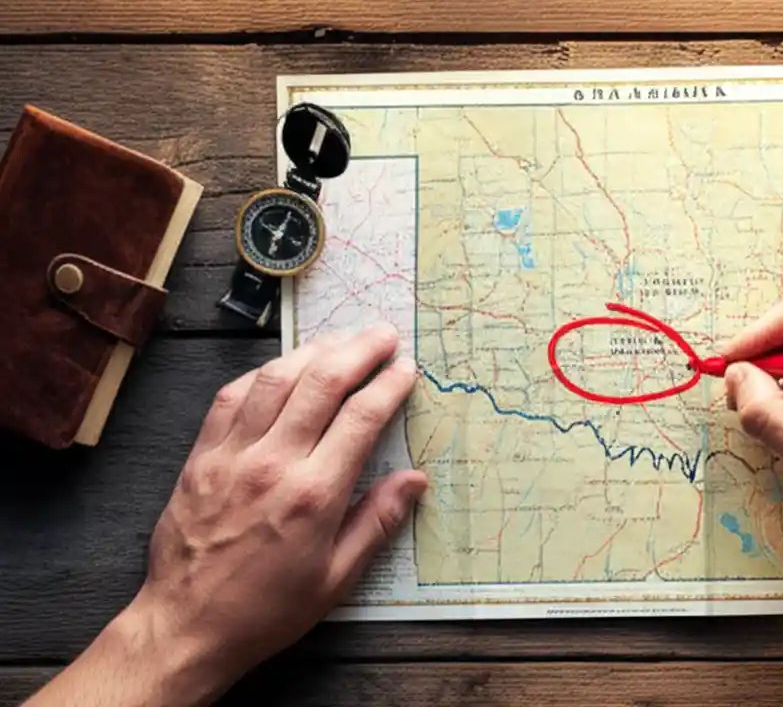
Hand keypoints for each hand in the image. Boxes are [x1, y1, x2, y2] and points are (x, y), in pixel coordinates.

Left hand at [125, 324, 424, 700]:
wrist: (187, 627)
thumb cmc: (266, 610)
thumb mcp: (338, 578)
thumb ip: (378, 522)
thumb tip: (415, 480)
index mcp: (314, 495)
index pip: (361, 418)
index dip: (389, 385)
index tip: (407, 369)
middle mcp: (273, 464)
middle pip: (321, 383)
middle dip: (358, 350)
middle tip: (383, 335)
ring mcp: (231, 455)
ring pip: (276, 378)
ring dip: (314, 350)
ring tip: (341, 339)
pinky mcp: (201, 456)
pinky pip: (232, 396)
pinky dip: (263, 373)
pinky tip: (283, 366)